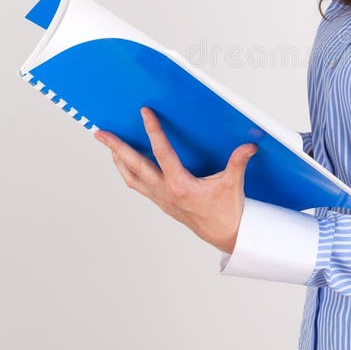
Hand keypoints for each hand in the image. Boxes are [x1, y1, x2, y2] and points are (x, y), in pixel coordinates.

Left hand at [94, 106, 257, 252]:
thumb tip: (249, 146)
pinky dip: (128, 172)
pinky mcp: (162, 202)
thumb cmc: (227, 212)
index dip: (153, 131)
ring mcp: (161, 198)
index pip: (162, 153)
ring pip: (131, 177)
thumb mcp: (233, 184)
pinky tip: (127, 163)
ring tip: (109, 145)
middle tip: (100, 133)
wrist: (225, 235)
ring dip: (118, 160)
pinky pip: (138, 185)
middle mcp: (165, 192)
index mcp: (181, 186)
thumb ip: (238, 162)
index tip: (145, 114)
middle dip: (115, 148)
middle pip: (134, 166)